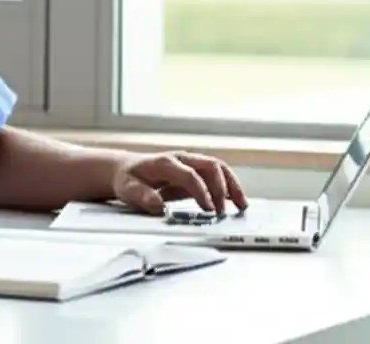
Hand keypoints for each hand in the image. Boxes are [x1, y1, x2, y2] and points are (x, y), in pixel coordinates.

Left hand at [112, 151, 247, 214]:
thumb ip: (142, 196)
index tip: (209, 209)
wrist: (127, 168)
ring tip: (242, 204)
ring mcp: (190, 162)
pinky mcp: (196, 169)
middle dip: (221, 188)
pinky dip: (229, 185)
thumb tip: (157, 205)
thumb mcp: (127, 189)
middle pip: (210, 166)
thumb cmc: (128, 179)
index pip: (190, 175)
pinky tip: (237, 200)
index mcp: (165, 163)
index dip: (201, 191)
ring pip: (218, 167)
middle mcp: (181, 158)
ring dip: (231, 185)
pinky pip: (217, 173)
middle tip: (223, 211)